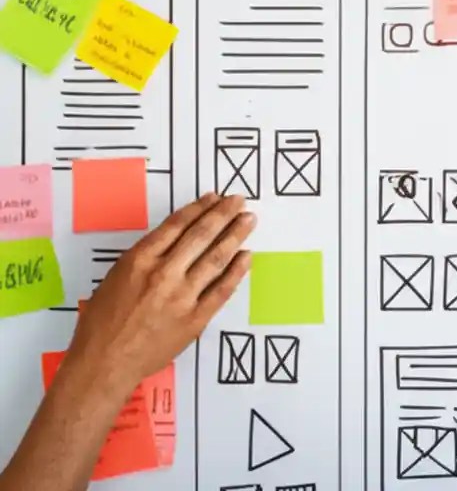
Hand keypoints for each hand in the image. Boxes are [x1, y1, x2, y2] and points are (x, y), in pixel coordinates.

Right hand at [65, 193, 255, 392]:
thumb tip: (176, 240)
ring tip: (248, 221)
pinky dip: (236, 272)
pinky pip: (222, 290)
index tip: (214, 198)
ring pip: (216, 259)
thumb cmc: (103, 322)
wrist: (105, 362)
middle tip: (239, 201)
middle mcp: (163, 273)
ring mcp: (182, 296)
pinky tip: (246, 257)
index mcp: (139, 260)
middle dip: (223, 215)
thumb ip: (146, 258)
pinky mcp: (195, 319)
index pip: (177, 225)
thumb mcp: (116, 277)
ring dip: (235, 236)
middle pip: (201, 236)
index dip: (199, 208)